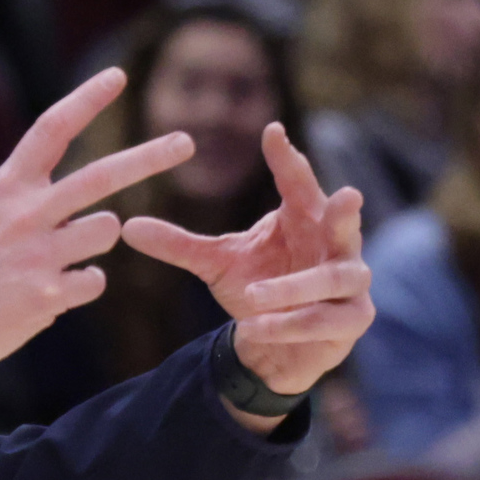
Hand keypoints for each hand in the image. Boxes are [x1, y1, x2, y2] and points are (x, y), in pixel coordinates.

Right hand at [0, 69, 190, 433]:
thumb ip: (18, 196)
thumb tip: (60, 187)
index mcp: (4, 188)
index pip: (50, 130)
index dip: (85, 99)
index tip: (117, 76)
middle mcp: (23, 214)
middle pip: (100, 177)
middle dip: (150, 156)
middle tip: (187, 141)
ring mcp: (36, 255)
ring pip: (106, 230)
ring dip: (95, 242)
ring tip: (56, 260)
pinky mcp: (47, 296)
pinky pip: (96, 281)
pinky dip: (82, 285)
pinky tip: (50, 294)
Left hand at [121, 123, 374, 416]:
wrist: (276, 348)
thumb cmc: (258, 292)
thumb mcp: (216, 265)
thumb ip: (180, 245)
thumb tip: (127, 227)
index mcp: (303, 217)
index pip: (298, 182)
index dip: (287, 158)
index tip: (272, 131)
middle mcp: (335, 244)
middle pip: (344, 222)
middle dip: (346, 211)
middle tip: (348, 194)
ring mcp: (351, 283)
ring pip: (331, 279)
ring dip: (293, 288)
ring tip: (252, 296)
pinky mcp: (353, 321)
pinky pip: (325, 321)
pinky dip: (291, 325)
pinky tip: (255, 329)